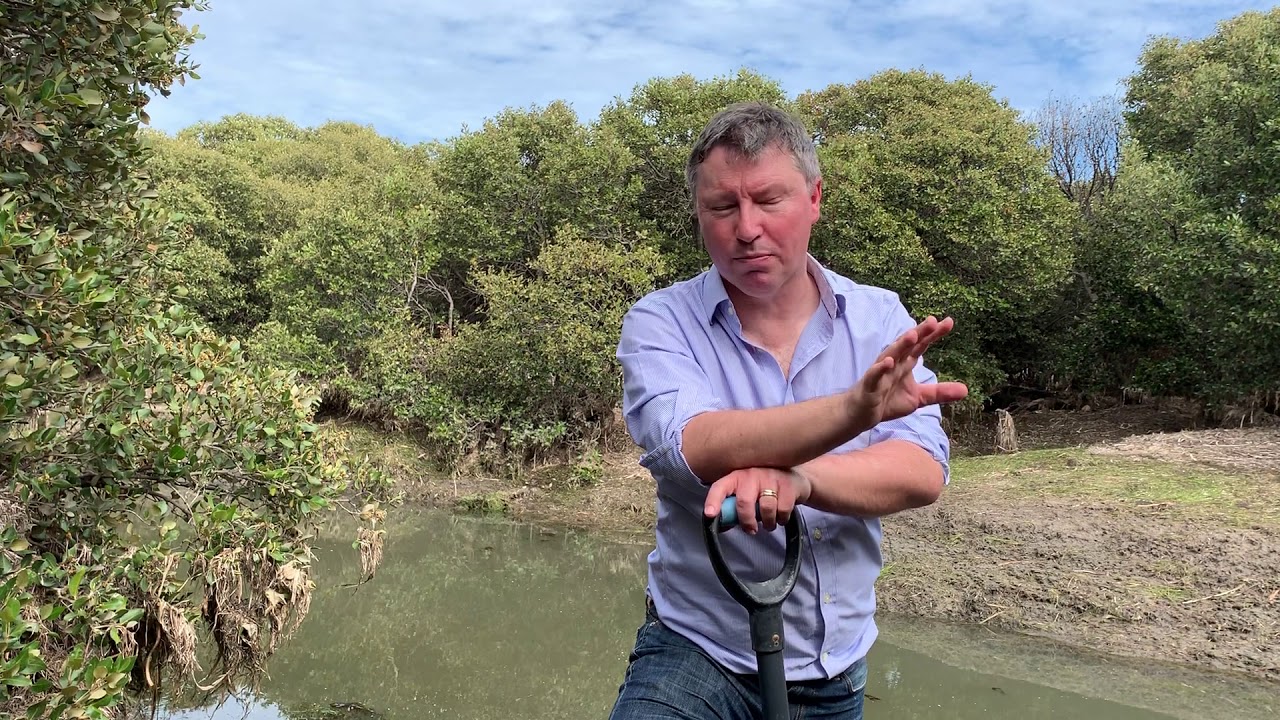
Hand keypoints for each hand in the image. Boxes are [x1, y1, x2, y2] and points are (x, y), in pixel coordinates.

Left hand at [703, 467, 811, 534]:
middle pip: (744, 501)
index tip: (710, 514)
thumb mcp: (748, 495)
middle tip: (751, 530)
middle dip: (747, 521)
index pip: (720, 487)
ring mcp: (771, 477)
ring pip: (766, 508)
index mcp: (736, 477)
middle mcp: (751, 473)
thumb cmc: (765, 490)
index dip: (713, 500)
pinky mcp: (788, 484)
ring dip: (768, 522)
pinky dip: (782, 519)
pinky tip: (781, 516)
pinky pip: (783, 509)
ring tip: (769, 523)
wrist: (796, 479)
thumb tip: (722, 526)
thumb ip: (735, 509)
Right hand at [847, 316, 968, 427]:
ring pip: (891, 355)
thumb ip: (939, 392)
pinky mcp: (869, 385)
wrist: (861, 413)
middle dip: (919, 333)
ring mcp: (881, 373)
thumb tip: (966, 390)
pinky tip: (888, 362)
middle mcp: (894, 363)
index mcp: (905, 363)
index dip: (933, 334)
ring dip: (901, 345)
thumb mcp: (918, 397)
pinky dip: (880, 368)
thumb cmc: (887, 400)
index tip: (948, 322)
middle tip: (932, 321)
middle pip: (908, 345)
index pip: (921, 345)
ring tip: (912, 335)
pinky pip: (875, 375)